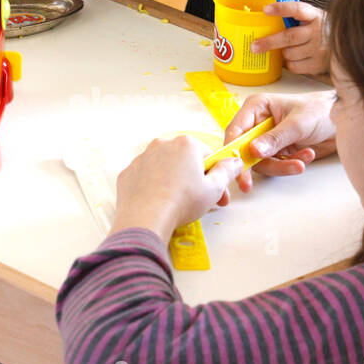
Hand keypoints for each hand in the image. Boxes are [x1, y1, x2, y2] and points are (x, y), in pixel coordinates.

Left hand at [110, 136, 243, 244]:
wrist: (145, 219)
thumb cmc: (180, 203)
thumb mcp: (214, 188)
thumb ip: (227, 171)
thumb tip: (234, 162)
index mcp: (186, 144)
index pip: (208, 154)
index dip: (215, 174)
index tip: (216, 190)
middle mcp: (162, 144)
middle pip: (186, 160)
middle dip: (195, 178)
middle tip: (200, 200)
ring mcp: (143, 157)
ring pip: (165, 167)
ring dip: (174, 181)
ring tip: (178, 203)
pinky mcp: (129, 172)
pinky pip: (147, 176)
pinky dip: (154, 186)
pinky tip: (160, 202)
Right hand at [225, 92, 336, 194]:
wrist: (340, 121)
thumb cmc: (319, 110)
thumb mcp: (297, 124)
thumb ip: (275, 139)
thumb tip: (253, 152)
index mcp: (256, 108)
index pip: (235, 131)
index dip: (234, 150)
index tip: (239, 168)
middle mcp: (258, 123)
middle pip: (246, 151)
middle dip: (266, 163)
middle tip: (280, 170)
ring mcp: (267, 139)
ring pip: (263, 162)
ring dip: (283, 165)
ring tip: (303, 161)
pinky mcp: (278, 152)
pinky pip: (277, 165)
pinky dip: (291, 164)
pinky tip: (307, 155)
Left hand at [252, 1, 328, 75]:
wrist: (345, 44)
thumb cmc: (320, 29)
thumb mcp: (312, 17)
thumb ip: (294, 15)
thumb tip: (266, 11)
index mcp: (315, 15)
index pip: (297, 9)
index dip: (281, 9)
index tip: (266, 9)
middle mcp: (318, 31)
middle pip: (289, 37)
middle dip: (269, 42)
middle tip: (254, 46)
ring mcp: (319, 49)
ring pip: (290, 53)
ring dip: (283, 52)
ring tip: (287, 48)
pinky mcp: (318, 64)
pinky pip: (295, 66)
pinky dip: (290, 63)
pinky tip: (296, 57)